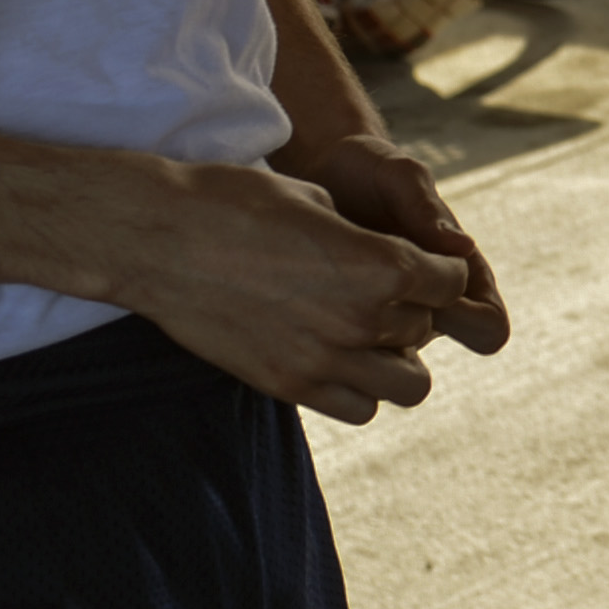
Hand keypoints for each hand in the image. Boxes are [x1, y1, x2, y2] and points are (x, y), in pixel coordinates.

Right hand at [110, 154, 484, 423]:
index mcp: (379, 265)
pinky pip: (357, 408)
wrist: (158, 238)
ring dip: (395, 358)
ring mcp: (323, 360)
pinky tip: (333, 355)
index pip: (450, 283)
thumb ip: (364, 237)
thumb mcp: (317, 200)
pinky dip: (358, 388)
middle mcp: (361, 319)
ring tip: (365, 332)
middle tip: (384, 292)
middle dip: (415, 309)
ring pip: (406, 385)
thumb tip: (386, 255)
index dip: (440, 269)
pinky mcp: (286, 385)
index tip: (423, 264)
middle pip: (426, 330)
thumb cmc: (235, 202)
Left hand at [285, 129, 510, 356]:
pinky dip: (330, 342)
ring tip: (325, 294)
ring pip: (387, 367)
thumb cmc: (368, 170)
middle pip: (435, 355)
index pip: (490, 328)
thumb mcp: (396, 176)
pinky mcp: (346, 329)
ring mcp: (387, 323)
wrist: (315, 176)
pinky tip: (303, 306)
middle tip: (365, 298)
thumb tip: (462, 246)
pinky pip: (349, 358)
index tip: (431, 290)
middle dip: (400, 339)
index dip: (469, 320)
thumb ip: (424, 205)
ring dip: (361, 344)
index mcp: (460, 276)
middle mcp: (428, 308)